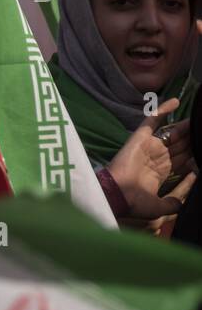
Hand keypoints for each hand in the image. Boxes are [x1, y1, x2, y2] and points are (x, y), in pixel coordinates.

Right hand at [108, 97, 197, 222]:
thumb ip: (174, 203)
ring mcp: (150, 146)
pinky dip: (163, 110)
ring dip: (185, 126)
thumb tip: (183, 201)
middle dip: (193, 138)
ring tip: (199, 118)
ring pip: (172, 132)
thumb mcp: (160, 207)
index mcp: (162, 172)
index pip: (184, 159)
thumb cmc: (135, 203)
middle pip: (181, 144)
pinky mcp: (141, 137)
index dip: (196, 154)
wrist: (117, 195)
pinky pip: (152, 120)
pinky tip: (176, 102)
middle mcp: (158, 157)